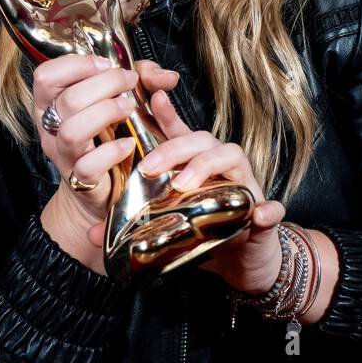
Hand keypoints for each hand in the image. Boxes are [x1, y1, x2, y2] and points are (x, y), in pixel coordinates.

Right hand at [31, 54, 171, 273]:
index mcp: (51, 104)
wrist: (103, 187)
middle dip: (104, 84)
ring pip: (72, 131)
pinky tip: (129, 144)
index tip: (105, 65)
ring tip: (129, 108)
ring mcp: (63, 156)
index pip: (45, 76)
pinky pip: (88, 166)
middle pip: (66, 99)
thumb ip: (144, 80)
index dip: (75, 65)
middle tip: (129, 83)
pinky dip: (112, 151)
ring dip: (106, 113)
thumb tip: (167, 76)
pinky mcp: (80, 180)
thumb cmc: (108, 135)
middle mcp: (51, 129)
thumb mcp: (121, 97)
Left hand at [110, 84, 285, 296]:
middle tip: (148, 167)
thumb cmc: (204, 237)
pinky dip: (267, 210)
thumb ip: (131, 226)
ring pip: (232, 158)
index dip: (165, 113)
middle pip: (201, 140)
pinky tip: (260, 215)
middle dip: (174, 148)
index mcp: (196, 167)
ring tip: (184, 185)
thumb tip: (91, 233)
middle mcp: (221, 170)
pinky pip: (270, 210)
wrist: (244, 265)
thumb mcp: (165, 228)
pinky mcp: (265, 217)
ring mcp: (245, 189)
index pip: (179, 133)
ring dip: (207, 167)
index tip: (150, 97)